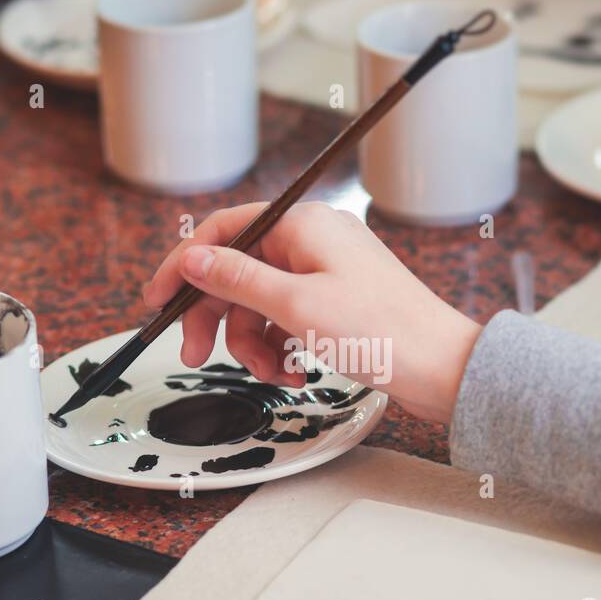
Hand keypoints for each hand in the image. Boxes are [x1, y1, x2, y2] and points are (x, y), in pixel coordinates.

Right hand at [142, 202, 481, 423]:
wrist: (442, 367)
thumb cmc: (381, 330)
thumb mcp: (295, 306)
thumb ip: (236, 280)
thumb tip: (193, 259)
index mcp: (303, 225)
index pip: (224, 231)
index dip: (184, 266)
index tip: (158, 302)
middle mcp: (312, 241)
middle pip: (237, 271)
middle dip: (216, 317)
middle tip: (196, 356)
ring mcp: (325, 273)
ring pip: (260, 303)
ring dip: (253, 344)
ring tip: (273, 374)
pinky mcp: (337, 303)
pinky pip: (287, 320)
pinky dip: (281, 348)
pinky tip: (295, 372)